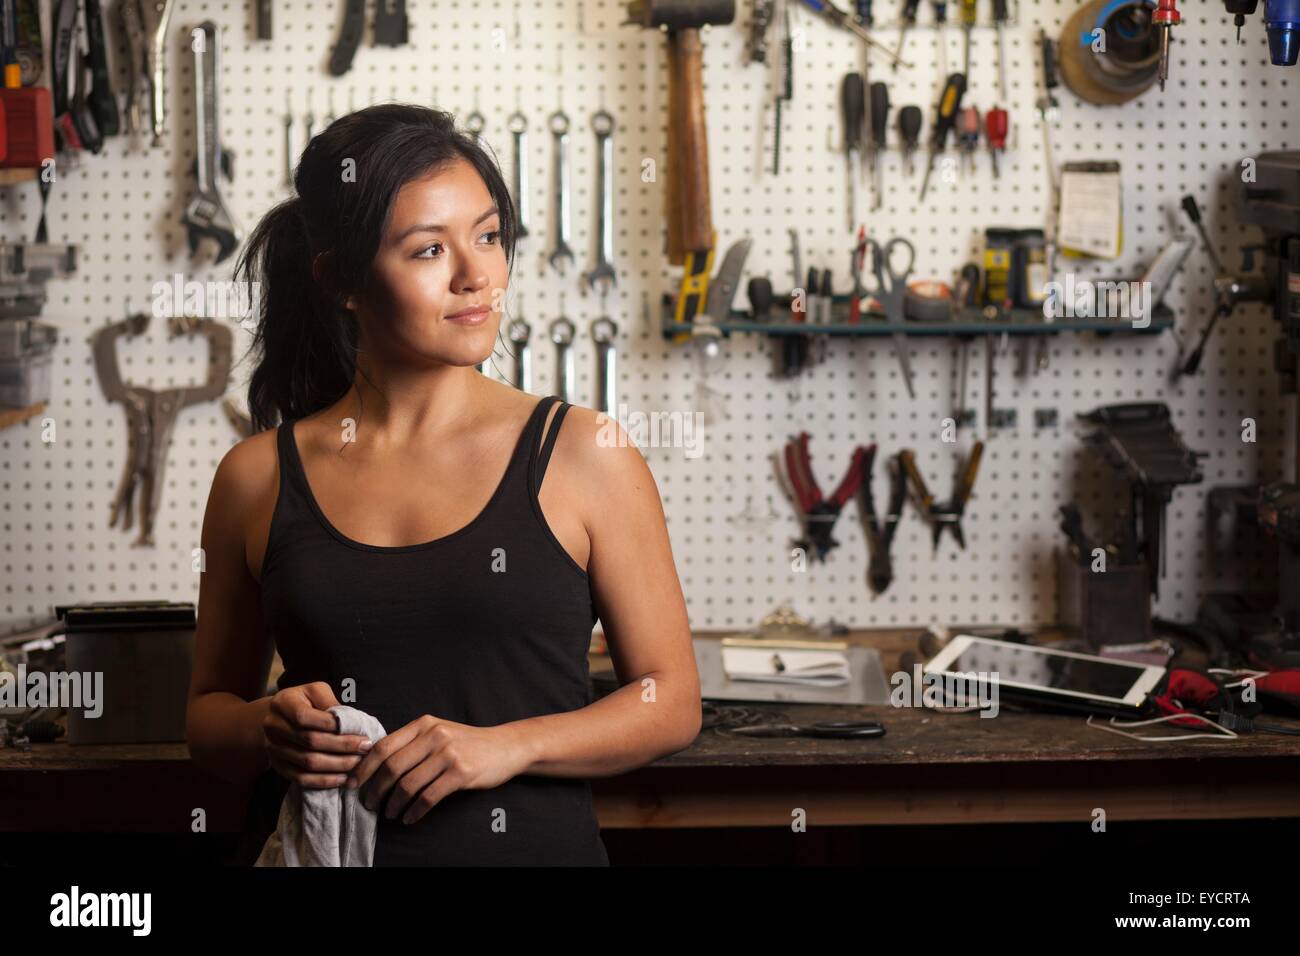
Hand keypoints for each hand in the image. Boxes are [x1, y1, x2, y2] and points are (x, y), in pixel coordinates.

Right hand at [262, 681, 373, 788]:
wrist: (278, 717)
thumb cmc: (305, 701)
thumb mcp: (316, 691)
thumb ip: (330, 702)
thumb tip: (350, 721)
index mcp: (283, 703)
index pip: (305, 717)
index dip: (332, 725)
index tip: (359, 730)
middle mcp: (273, 726)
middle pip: (310, 741)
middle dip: (342, 746)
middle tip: (365, 747)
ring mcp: (273, 748)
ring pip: (307, 762)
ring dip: (336, 765)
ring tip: (358, 763)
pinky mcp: (278, 765)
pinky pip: (301, 778)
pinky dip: (323, 780)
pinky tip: (342, 778)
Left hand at [349, 716, 531, 824]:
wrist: (505, 746)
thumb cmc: (467, 743)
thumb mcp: (438, 732)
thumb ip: (411, 742)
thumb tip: (372, 761)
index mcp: (424, 724)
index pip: (383, 746)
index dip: (364, 767)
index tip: (353, 784)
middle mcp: (435, 736)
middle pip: (392, 767)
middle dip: (375, 790)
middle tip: (369, 804)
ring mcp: (448, 754)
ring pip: (408, 785)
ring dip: (393, 804)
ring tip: (389, 814)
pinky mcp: (461, 773)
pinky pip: (428, 797)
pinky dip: (415, 811)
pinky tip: (409, 818)